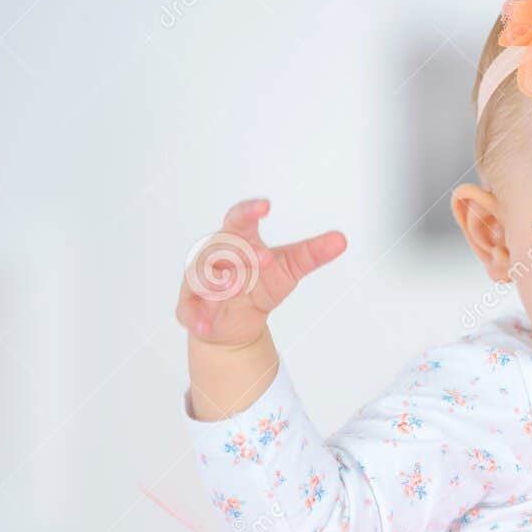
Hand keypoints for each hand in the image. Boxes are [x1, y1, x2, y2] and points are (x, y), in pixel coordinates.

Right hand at [176, 198, 346, 347]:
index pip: (240, 219)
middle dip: (240, 250)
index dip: (250, 211)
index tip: (266, 206)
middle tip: (264, 258)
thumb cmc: (259, 285)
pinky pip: (190, 310)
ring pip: (202, 275)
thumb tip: (341, 240)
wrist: (239, 322)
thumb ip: (312, 254)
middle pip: (221, 245)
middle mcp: (215, 256)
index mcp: (238, 240)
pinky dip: (196, 318)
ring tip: (233, 287)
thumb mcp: (289, 269)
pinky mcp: (191, 307)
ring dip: (217, 281)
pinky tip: (204, 326)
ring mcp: (200, 281)